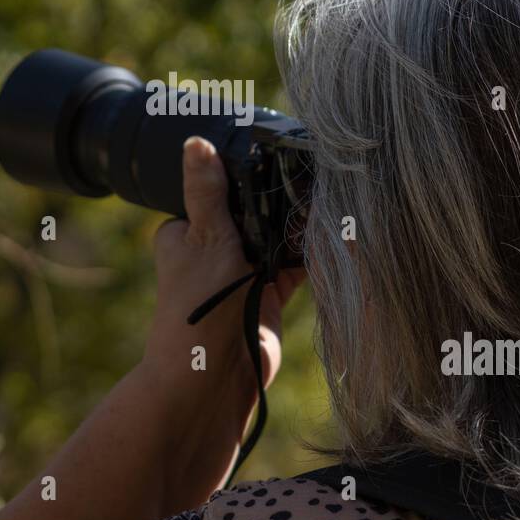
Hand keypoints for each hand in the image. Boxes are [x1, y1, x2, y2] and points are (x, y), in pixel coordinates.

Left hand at [142, 136, 304, 447]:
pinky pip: (295, 262)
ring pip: (275, 234)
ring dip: (294, 223)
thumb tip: (194, 142)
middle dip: (272, 198)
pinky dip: (311, 249)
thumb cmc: (198, 307)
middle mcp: (214, 248)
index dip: (239, 172)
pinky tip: (334, 226)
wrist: (217, 377)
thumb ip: (207, 193)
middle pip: (249, 210)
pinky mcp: (271, 292)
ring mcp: (245, 271)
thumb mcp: (205, 239)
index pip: (214, 189)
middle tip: (307, 165)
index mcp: (185, 232)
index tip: (270, 146)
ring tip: (326, 188)